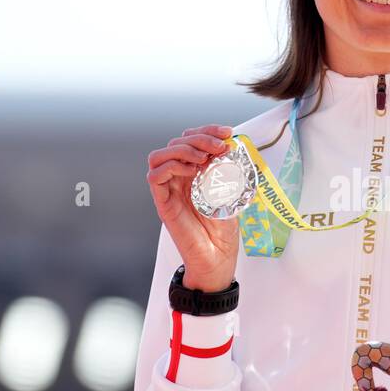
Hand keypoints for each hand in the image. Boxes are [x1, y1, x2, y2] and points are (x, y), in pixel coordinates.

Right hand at [145, 125, 240, 291]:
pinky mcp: (162, 203)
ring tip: (204, 157)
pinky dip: (172, 165)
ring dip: (183, 149)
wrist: (217, 259)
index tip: (227, 132)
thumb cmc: (223, 230)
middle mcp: (179, 178)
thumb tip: (234, 147)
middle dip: (199, 138)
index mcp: (194, 173)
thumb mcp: (232, 194)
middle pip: (176, 143)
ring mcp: (169, 190)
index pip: (191, 140)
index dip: (207, 131)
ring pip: (159, 155)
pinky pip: (154, 176)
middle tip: (220, 146)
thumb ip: (229, 172)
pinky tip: (192, 170)